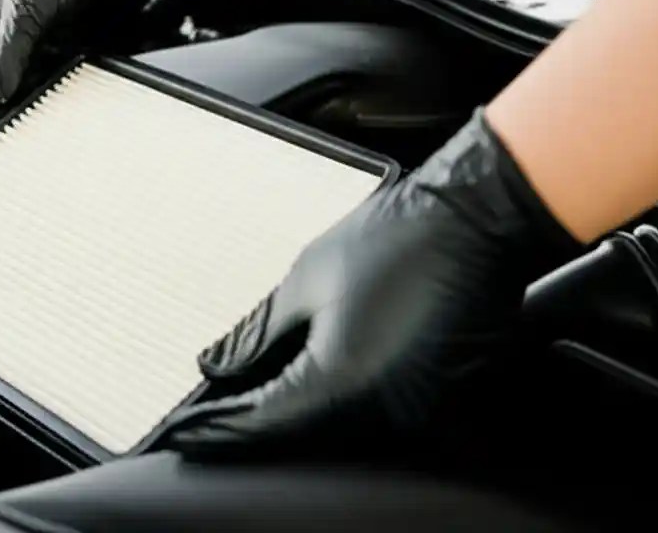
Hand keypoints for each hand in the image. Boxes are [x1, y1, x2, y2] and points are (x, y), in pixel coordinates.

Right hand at [0, 0, 193, 130]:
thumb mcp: (27, 6)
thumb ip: (8, 50)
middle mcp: (13, 20)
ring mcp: (42, 33)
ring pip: (23, 74)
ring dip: (18, 96)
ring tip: (13, 120)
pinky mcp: (69, 43)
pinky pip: (52, 74)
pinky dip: (45, 89)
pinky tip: (43, 103)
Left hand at [167, 110, 578, 453]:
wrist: (477, 220)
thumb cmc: (400, 238)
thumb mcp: (306, 280)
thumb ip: (256, 336)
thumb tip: (217, 367)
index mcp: (341, 381)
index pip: (259, 424)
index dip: (214, 429)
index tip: (180, 431)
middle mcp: (382, 411)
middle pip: (294, 438)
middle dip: (244, 430)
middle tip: (199, 424)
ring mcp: (414, 410)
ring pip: (329, 433)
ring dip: (284, 422)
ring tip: (237, 408)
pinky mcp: (433, 398)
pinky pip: (366, 418)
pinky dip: (325, 409)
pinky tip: (295, 389)